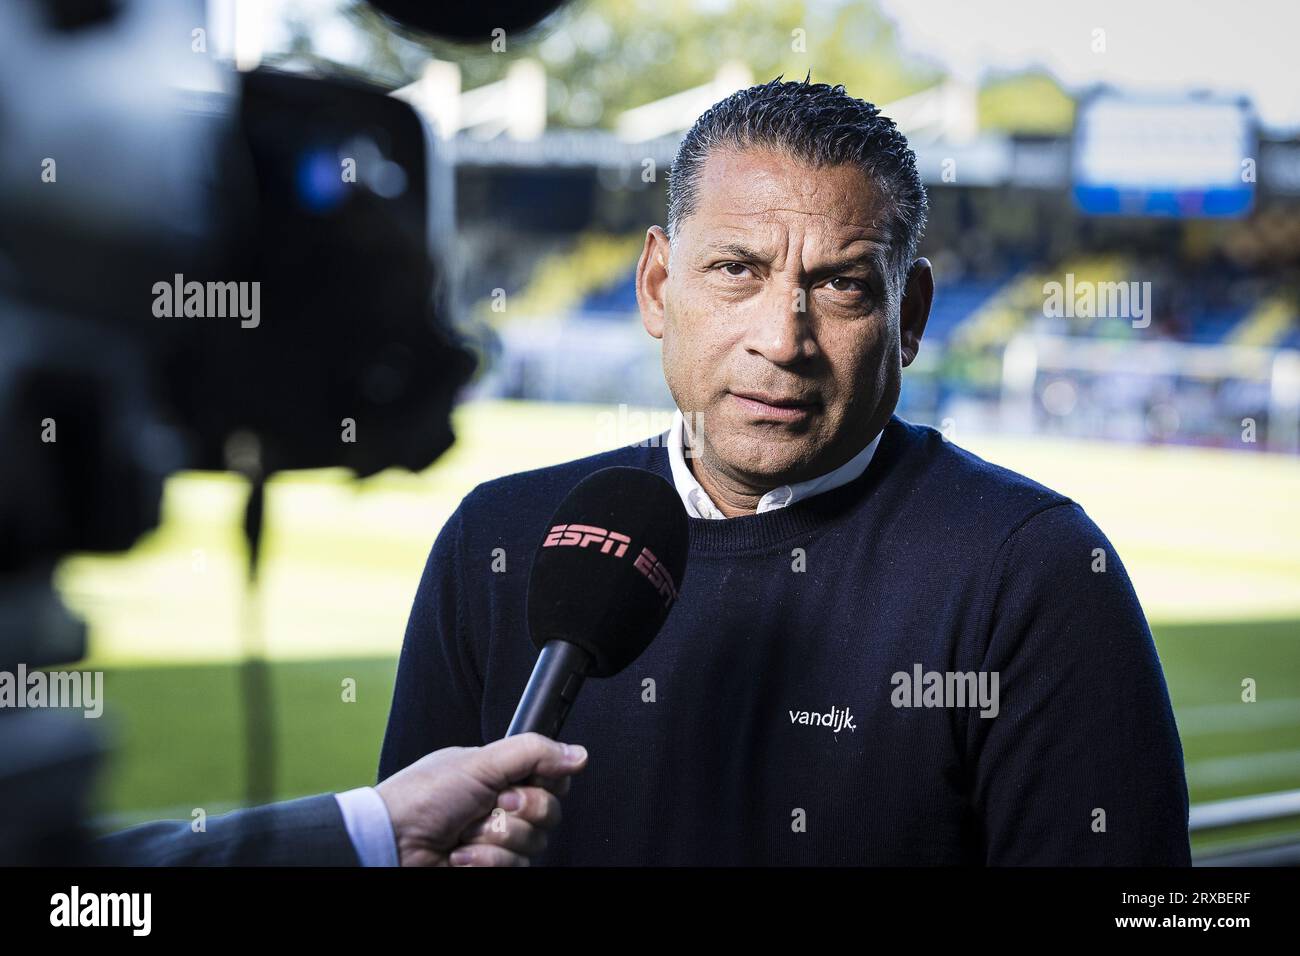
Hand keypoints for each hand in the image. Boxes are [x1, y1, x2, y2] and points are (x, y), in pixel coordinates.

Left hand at [375, 733, 587, 866]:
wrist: (391, 842)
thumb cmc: (422, 797)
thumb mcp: (479, 762)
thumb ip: (532, 751)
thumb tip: (578, 753)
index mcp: (501, 775)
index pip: (551, 778)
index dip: (547, 781)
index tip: (524, 779)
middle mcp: (503, 807)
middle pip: (550, 812)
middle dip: (521, 809)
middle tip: (493, 803)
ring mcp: (497, 841)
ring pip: (534, 843)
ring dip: (497, 838)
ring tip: (466, 833)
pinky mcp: (491, 867)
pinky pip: (515, 867)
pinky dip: (485, 861)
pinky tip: (460, 855)